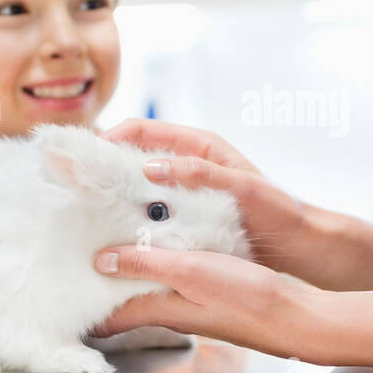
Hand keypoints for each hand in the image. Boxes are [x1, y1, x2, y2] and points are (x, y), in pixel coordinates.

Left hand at [89, 244, 331, 364]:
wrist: (298, 318)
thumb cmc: (248, 297)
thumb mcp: (192, 271)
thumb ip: (148, 264)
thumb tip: (101, 261)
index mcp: (162, 309)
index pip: (110, 318)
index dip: (85, 309)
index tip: (61, 294)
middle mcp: (174, 311)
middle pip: (127, 301)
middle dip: (104, 284)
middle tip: (80, 256)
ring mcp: (195, 305)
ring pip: (151, 289)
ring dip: (132, 271)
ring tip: (115, 242)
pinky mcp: (214, 295)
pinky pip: (175, 280)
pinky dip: (160, 266)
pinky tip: (166, 246)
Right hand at [100, 118, 311, 275]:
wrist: (299, 243)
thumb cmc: (277, 209)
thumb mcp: (242, 186)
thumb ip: (200, 173)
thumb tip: (150, 167)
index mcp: (199, 146)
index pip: (142, 129)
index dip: (110, 136)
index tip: (85, 154)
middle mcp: (188, 165)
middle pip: (133, 156)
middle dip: (102, 166)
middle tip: (72, 183)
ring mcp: (186, 190)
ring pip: (139, 186)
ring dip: (114, 194)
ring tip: (86, 210)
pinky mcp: (189, 214)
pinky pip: (153, 210)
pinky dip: (133, 216)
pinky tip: (119, 234)